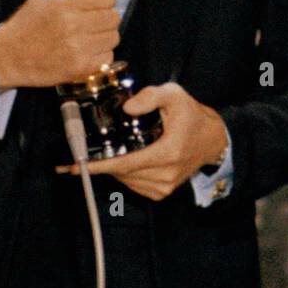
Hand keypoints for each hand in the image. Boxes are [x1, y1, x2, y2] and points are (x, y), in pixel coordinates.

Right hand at [0, 0, 120, 88]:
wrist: (10, 55)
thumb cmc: (31, 21)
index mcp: (62, 1)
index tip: (96, 3)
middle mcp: (71, 23)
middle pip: (113, 17)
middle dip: (105, 17)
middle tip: (91, 21)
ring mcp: (76, 47)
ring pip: (113, 37)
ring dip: (103, 37)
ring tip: (87, 37)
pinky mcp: (79, 67)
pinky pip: (108, 58)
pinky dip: (99, 55)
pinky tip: (85, 52)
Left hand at [55, 82, 228, 201]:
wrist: (211, 139)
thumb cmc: (191, 116)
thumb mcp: (174, 95)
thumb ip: (150, 96)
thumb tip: (127, 108)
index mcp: (167, 153)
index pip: (125, 163)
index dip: (98, 165)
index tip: (76, 166)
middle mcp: (166, 174)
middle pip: (121, 173)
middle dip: (99, 164)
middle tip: (80, 154)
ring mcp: (164, 186)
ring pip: (125, 181)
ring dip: (112, 169)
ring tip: (104, 154)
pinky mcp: (162, 192)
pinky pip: (133, 186)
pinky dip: (124, 175)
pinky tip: (124, 160)